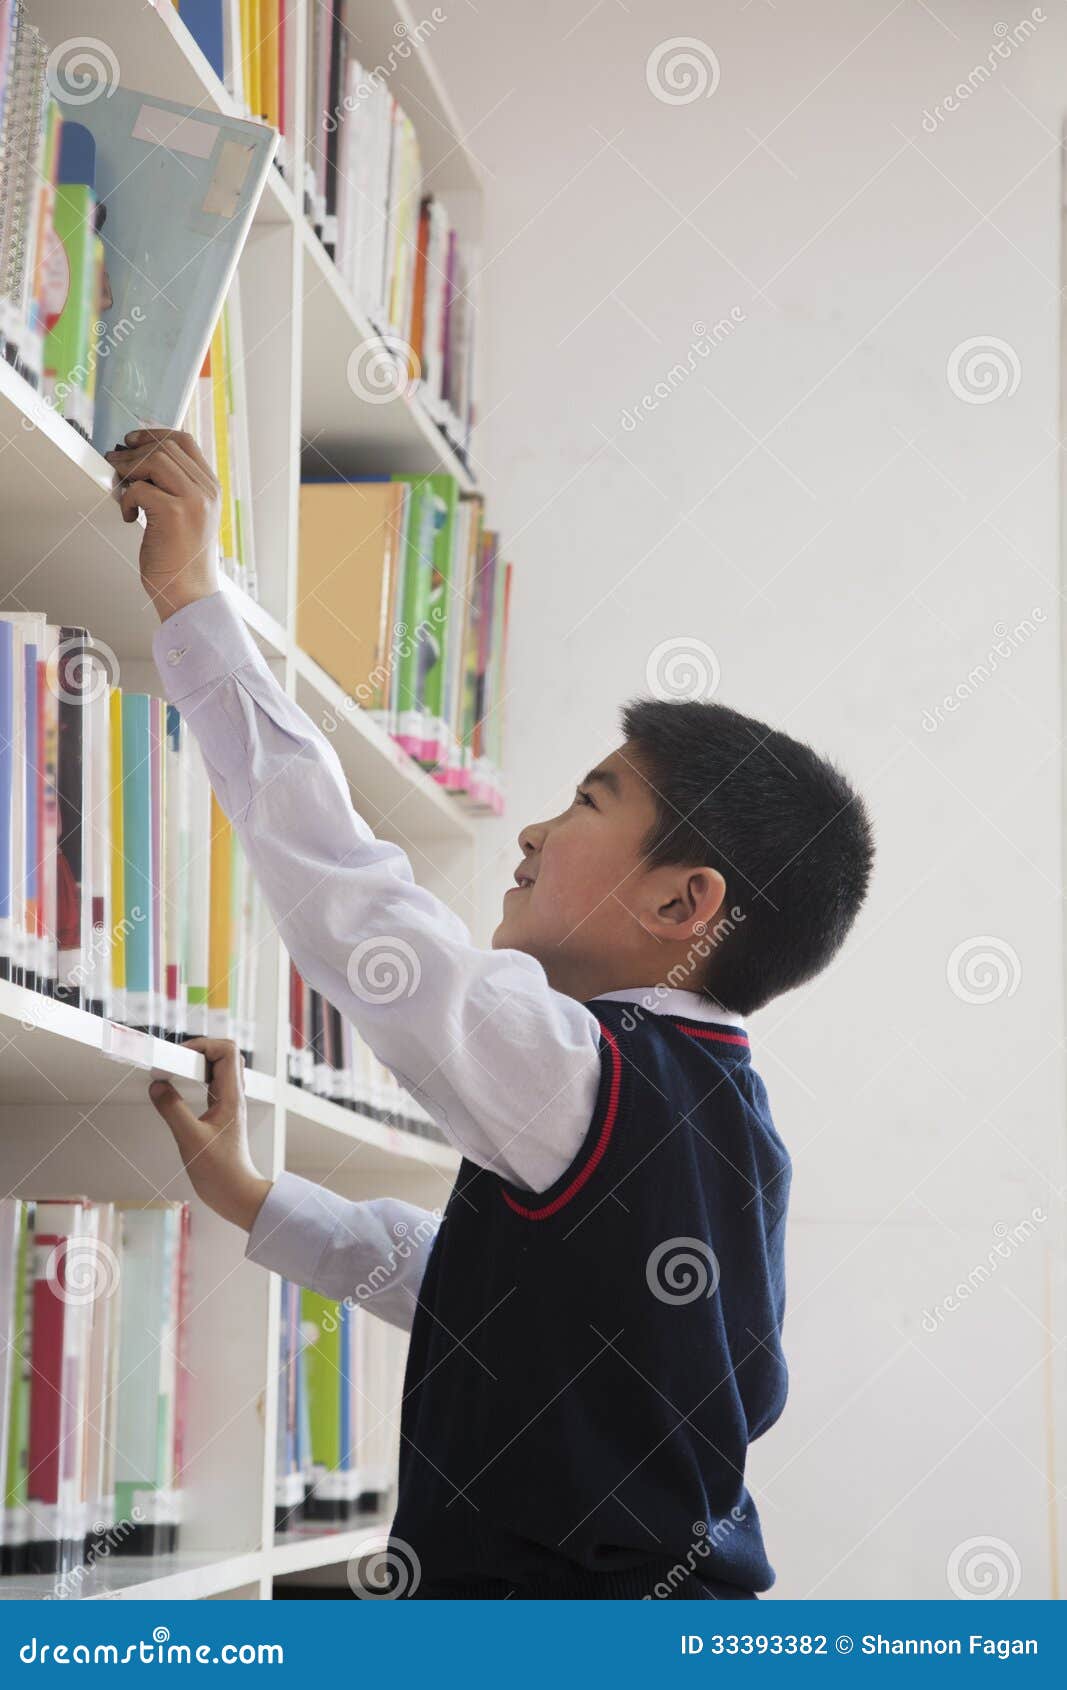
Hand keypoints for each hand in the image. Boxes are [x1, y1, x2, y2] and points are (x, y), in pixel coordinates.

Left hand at [104, 427, 221, 621]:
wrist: (190, 595)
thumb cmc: (183, 562)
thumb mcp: (188, 517)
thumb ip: (175, 488)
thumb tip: (140, 462)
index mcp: (211, 488)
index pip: (184, 441)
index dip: (154, 434)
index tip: (133, 440)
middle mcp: (206, 491)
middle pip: (165, 447)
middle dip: (134, 451)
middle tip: (115, 463)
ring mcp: (193, 501)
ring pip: (153, 461)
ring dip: (128, 470)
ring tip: (121, 488)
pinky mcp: (175, 514)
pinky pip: (140, 488)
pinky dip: (126, 499)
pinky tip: (129, 516)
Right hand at [149, 1038, 271, 1232]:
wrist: (237, 1194)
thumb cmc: (220, 1172)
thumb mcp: (190, 1139)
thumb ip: (172, 1109)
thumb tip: (157, 1086)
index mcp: (232, 1096)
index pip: (227, 1051)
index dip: (203, 1044)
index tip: (178, 1054)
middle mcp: (234, 1096)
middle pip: (225, 1055)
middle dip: (199, 1049)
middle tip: (174, 1059)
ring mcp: (229, 1104)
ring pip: (219, 1069)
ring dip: (198, 1064)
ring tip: (173, 1070)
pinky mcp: (222, 1114)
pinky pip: (212, 1085)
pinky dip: (196, 1079)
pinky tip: (178, 1089)